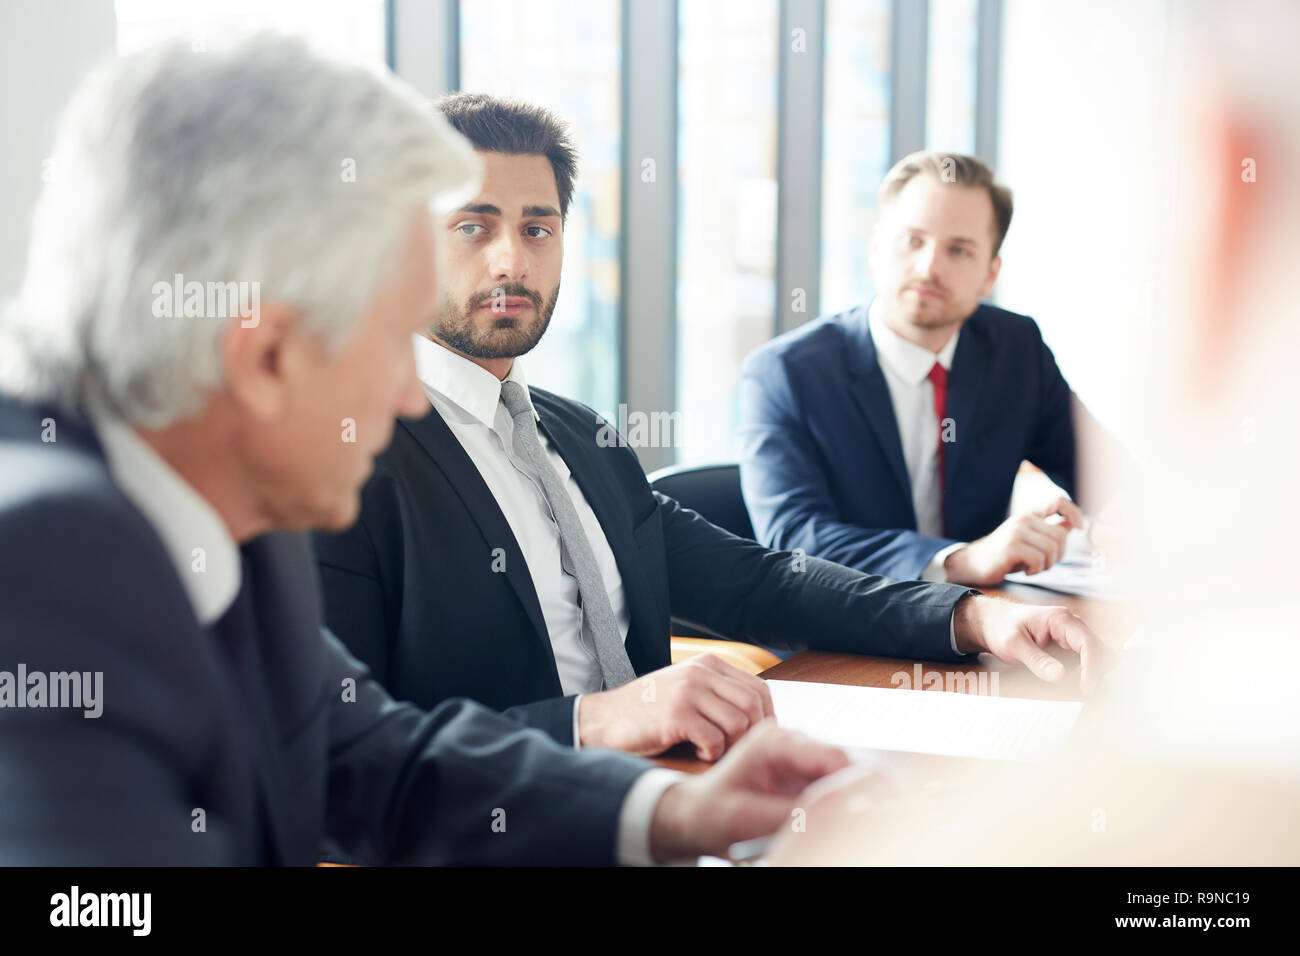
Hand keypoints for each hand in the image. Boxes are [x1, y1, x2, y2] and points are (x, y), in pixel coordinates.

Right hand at [579, 654, 773, 760]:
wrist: (603, 719)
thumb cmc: (648, 710)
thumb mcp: (686, 688)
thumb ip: (719, 694)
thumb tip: (760, 717)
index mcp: (707, 664)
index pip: (758, 688)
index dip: (766, 717)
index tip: (758, 737)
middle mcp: (700, 673)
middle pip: (753, 705)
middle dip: (753, 734)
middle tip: (737, 750)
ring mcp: (688, 692)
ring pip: (739, 723)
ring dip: (732, 746)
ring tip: (712, 749)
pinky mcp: (676, 715)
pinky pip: (715, 740)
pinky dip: (712, 753)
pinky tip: (696, 752)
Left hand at [648, 720, 850, 861]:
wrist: (698, 816)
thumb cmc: (712, 813)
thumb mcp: (745, 819)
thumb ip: (789, 815)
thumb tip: (833, 811)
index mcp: (776, 741)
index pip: (831, 755)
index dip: (856, 781)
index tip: (871, 808)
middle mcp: (795, 745)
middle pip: (844, 767)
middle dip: (856, 794)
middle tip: (864, 823)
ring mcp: (803, 761)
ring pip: (844, 780)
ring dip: (848, 803)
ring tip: (849, 830)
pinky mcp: (807, 779)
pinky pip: (834, 793)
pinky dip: (838, 810)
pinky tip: (837, 827)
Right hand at [943, 496, 1084, 585]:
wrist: (972, 563)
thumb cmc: (1004, 555)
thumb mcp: (1028, 539)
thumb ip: (1049, 531)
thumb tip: (1073, 524)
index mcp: (1029, 514)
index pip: (1058, 502)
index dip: (1074, 512)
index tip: (1080, 527)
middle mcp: (1024, 519)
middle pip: (1060, 536)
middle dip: (1058, 556)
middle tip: (1043, 564)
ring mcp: (1017, 532)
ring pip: (1051, 549)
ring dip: (1047, 565)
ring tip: (1033, 567)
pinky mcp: (1011, 547)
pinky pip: (1039, 559)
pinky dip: (1036, 570)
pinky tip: (1025, 571)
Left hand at [952, 594, 1110, 692]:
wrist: (992, 622)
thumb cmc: (1000, 627)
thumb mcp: (1013, 644)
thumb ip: (1036, 660)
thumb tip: (1059, 676)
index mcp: (1061, 620)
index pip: (1089, 643)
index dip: (1092, 667)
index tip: (1086, 687)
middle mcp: (1072, 626)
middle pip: (1102, 650)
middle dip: (1095, 670)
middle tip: (1079, 689)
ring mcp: (1072, 636)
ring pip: (1097, 657)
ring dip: (1090, 673)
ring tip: (1070, 685)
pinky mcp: (1069, 647)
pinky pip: (1085, 662)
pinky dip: (1081, 674)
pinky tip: (1066, 681)